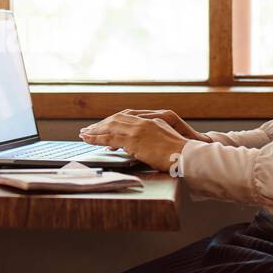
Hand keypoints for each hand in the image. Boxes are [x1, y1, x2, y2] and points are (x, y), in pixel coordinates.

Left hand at [84, 108, 210, 143]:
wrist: (188, 156)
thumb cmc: (181, 154)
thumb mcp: (166, 142)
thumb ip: (152, 140)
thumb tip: (140, 146)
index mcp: (153, 120)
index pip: (128, 117)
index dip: (113, 121)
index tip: (103, 125)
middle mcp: (144, 122)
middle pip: (117, 119)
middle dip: (101, 124)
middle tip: (88, 130)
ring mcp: (139, 129)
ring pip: (111, 126)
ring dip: (95, 130)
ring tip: (84, 134)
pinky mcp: (134, 139)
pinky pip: (110, 137)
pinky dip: (97, 137)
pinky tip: (88, 139)